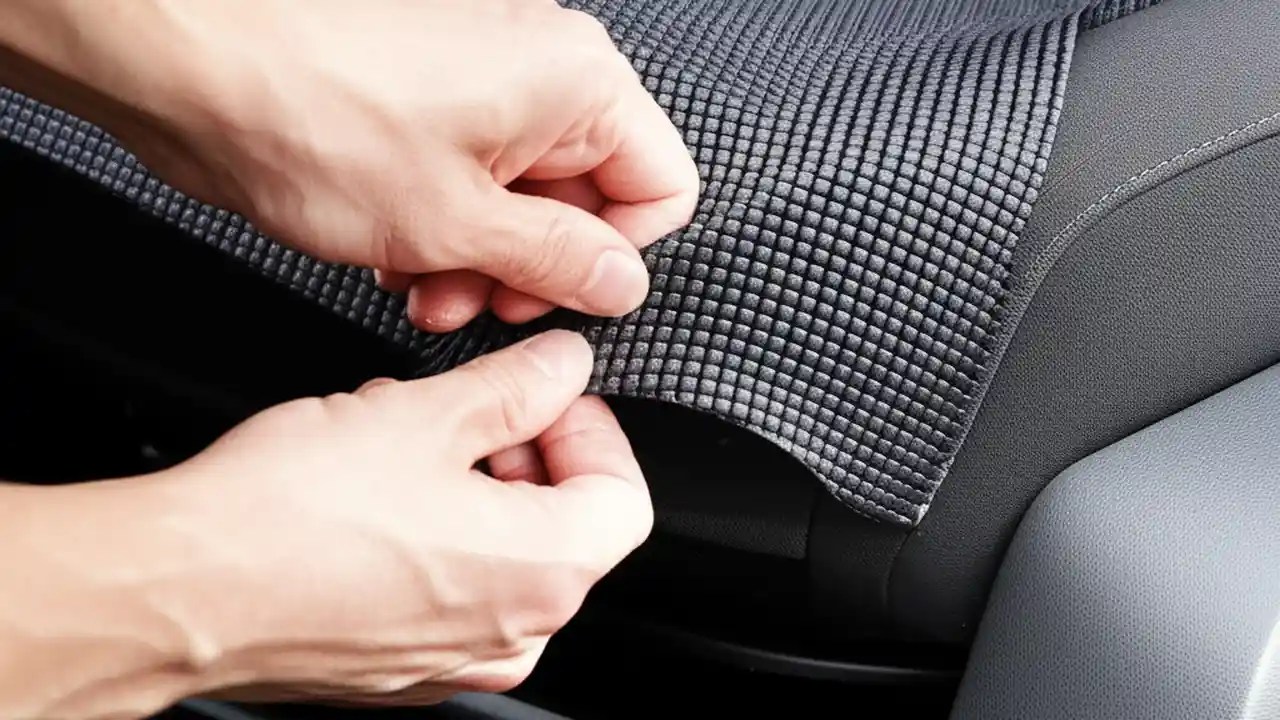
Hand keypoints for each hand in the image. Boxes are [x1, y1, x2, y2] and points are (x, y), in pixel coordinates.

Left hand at [48, 0, 698, 330]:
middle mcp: (542, 71)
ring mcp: (485, 81)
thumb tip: (621, 283)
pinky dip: (445, 224)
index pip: (661, 190)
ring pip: (525, 197)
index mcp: (578, 86)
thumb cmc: (311, 113)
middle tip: (476, 298)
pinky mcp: (432, 98)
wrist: (192, 61)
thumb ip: (559, 262)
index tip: (554, 294)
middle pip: (589, 197)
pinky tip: (396, 251)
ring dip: (481, 257)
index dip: (612, 259)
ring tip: (423, 282)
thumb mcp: (458, 224)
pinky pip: (472, 176)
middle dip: (531, 266)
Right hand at [157, 330, 650, 705]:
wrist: (175, 591)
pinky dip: (434, 538)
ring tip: (405, 445)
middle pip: (565, 527)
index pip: (623, 496)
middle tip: (466, 408)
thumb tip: (564, 368)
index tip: (547, 395)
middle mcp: (509, 635)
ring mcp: (452, 661)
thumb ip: (517, 386)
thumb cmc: (290, 515)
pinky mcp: (397, 666)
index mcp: (544, 574)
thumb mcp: (425, 415)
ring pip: (503, 557)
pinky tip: (375, 499)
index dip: (590, 429)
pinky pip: (448, 592)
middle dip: (525, 452)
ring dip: (474, 491)